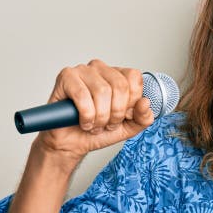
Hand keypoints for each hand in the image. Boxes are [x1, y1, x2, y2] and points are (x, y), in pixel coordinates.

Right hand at [34, 59, 154, 161]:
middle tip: (108, 124)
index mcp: (118, 75)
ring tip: (95, 125)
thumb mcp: (128, 127)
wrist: (72, 143)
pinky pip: (82, 95)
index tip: (124, 116)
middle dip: (116, 113)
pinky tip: (84, 122)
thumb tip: (145, 103)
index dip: (132, 102)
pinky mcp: (66, 77)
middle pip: (120, 86)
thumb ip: (143, 118)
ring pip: (102, 91)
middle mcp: (101, 69)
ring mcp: (83, 70)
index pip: (134, 78)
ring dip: (100, 117)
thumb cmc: (98, 130)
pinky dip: (86, 115)